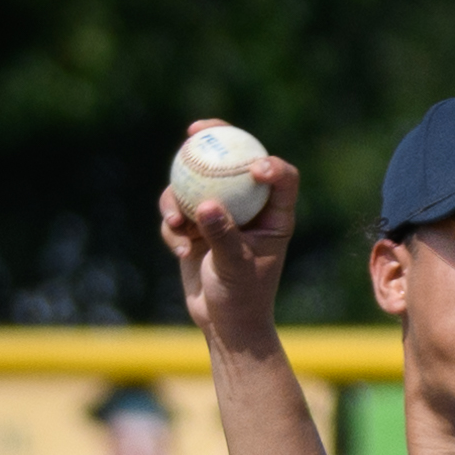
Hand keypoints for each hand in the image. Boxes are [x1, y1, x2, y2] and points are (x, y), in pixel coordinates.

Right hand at [158, 119, 299, 346]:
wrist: (222, 323)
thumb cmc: (241, 299)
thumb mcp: (234, 268)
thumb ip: (222, 236)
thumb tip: (206, 205)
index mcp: (274, 216)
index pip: (281, 177)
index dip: (271, 163)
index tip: (253, 167)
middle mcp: (249, 209)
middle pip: (234, 162)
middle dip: (215, 138)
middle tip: (196, 130)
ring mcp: (222, 215)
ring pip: (197, 184)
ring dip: (180, 197)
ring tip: (177, 221)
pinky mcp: (197, 226)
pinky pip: (178, 211)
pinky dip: (174, 226)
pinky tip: (178, 248)